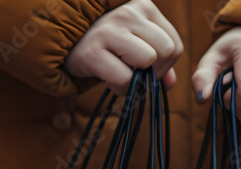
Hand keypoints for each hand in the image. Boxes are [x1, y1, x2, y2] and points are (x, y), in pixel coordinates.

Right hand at [65, 0, 182, 92]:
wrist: (65, 46)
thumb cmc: (106, 47)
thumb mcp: (135, 46)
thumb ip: (158, 63)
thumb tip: (171, 84)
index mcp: (143, 6)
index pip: (174, 45)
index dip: (166, 67)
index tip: (148, 70)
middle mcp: (128, 12)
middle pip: (166, 51)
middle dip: (154, 73)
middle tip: (136, 75)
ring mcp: (109, 29)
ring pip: (148, 60)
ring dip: (137, 80)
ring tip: (121, 74)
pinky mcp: (93, 51)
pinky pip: (125, 79)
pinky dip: (121, 88)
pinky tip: (108, 79)